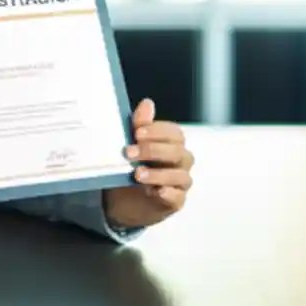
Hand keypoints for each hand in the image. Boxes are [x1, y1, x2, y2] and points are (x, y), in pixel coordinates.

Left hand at [103, 99, 193, 228]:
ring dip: (158, 174)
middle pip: (177, 152)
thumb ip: (140, 125)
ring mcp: (180, 183)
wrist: (124, 200)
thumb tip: (147, 103)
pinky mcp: (175, 202)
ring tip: (137, 174)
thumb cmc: (133, 167)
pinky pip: (177, 197)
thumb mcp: (132, 145)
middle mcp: (181, 162)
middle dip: (152, 151)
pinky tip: (155, 191)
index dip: (157, 131)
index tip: (137, 132)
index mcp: (173, 144)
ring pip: (179, 176)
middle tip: (129, 152)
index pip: (174, 133)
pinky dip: (167, 193)